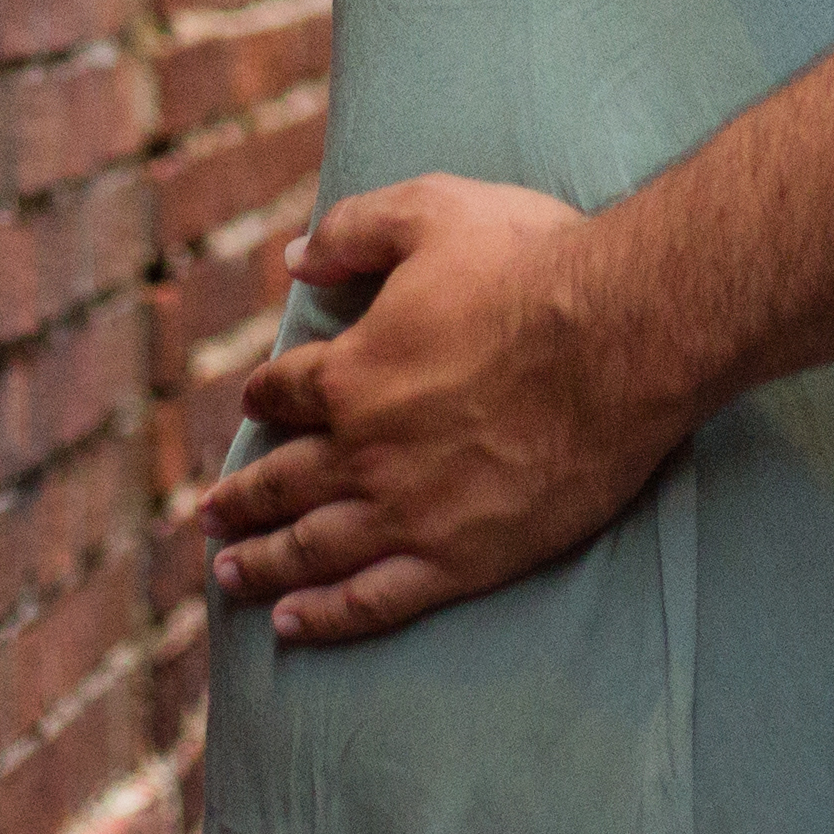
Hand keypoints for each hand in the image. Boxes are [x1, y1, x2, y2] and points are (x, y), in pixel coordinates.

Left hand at [193, 176, 676, 646]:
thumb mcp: (430, 211)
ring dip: (262, 563)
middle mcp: (363, 452)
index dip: (265, 396)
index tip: (255, 403)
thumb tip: (292, 256)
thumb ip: (352, 229)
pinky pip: (372, 600)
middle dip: (240, 499)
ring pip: (312, 549)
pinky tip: (292, 622)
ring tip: (228, 576)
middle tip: (210, 515)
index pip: (285, 392)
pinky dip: (324, 616)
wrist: (622, 338)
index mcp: (351, 373)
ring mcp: (409, 514)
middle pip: (281, 483)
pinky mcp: (460, 560)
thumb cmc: (532, 265)